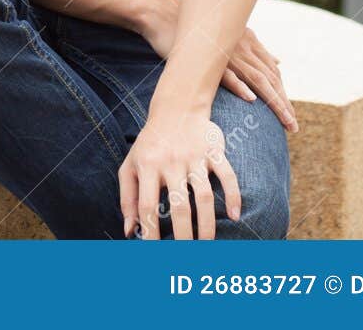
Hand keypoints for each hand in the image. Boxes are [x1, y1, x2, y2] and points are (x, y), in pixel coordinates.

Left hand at [119, 104, 237, 238]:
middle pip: (178, 205)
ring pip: (204, 195)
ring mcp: (194, 157)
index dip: (150, 231)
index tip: (155, 251)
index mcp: (147, 166)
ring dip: (207, 223)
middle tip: (186, 255)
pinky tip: (236, 215)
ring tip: (207, 244)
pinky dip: (233, 195)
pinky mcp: (214, 151)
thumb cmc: (150, 144)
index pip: (147, 205)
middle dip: (183, 235)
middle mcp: (171, 162)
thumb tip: (128, 231)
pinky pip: (228, 175)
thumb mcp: (131, 165)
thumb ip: (127, 198)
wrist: (176, 107)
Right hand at [136, 0, 297, 131]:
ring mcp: (226, 53)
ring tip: (285, 121)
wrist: (165, 14)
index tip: (289, 114)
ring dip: (274, 102)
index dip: (283, 93)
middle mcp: (242, 47)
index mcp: (248, 42)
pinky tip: (251, 98)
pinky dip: (240, 85)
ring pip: (257, 79)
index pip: (273, 71)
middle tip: (293, 126)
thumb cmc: (198, 30)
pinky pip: (227, 74)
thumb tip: (278, 60)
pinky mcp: (207, 59)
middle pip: (270, 78)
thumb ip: (256, 50)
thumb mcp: (232, 37)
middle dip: (284, 103)